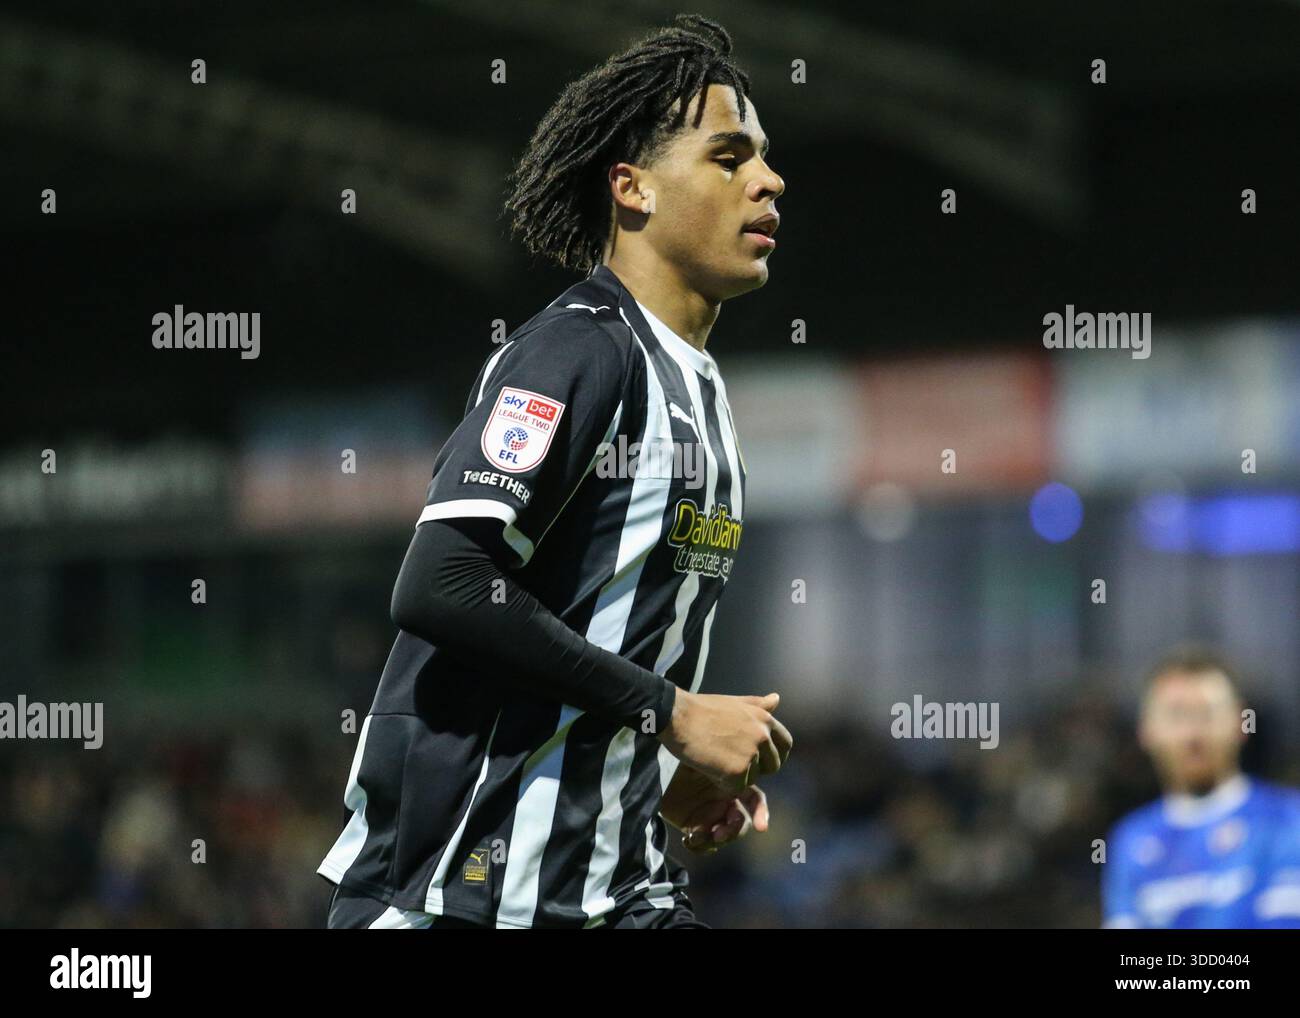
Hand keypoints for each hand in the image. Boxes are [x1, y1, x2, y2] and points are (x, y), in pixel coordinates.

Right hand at [657, 690, 792, 792]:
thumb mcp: (735, 702)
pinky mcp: (737, 771)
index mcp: (764, 719)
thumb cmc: (702, 708)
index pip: (786, 744)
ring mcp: (751, 754)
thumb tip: (777, 699)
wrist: (677, 716)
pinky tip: (710, 768)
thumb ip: (758, 704)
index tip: (762, 760)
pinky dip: (724, 783)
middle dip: (757, 768)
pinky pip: (737, 787)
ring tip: (717, 760)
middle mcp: (763, 736)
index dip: (776, 754)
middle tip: (733, 762)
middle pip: (773, 766)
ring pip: (753, 778)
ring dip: (738, 776)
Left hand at [661, 764, 769, 854]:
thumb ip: (716, 766)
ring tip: (700, 836)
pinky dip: (700, 846)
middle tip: (719, 833)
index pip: (754, 799)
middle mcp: (725, 802)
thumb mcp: (698, 758)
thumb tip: (732, 773)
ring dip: (717, 841)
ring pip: (724, 836)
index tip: (762, 827)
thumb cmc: (679, 759)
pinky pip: (705, 845)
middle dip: (734, 831)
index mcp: (731, 784)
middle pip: (741, 823)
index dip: (761, 812)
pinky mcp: (696, 828)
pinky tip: (688, 840)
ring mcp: (711, 816)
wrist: (654, 769)